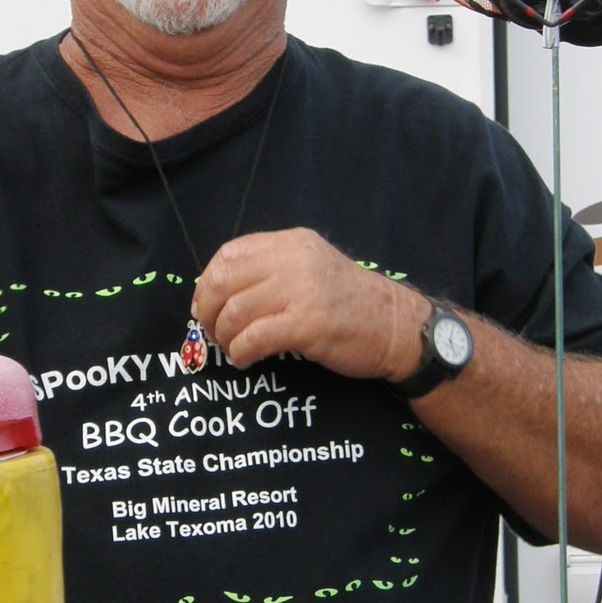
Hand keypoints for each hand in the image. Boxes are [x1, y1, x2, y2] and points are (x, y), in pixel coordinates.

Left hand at [192, 228, 428, 379]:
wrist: (396, 326)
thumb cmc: (349, 303)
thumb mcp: (311, 267)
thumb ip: (272, 269)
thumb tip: (218, 290)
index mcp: (292, 243)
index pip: (229, 254)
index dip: (208, 283)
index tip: (205, 306)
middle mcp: (295, 260)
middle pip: (225, 281)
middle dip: (208, 311)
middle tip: (211, 332)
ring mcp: (303, 291)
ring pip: (236, 312)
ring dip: (224, 337)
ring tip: (231, 348)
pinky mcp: (309, 324)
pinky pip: (255, 338)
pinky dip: (241, 352)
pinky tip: (245, 360)